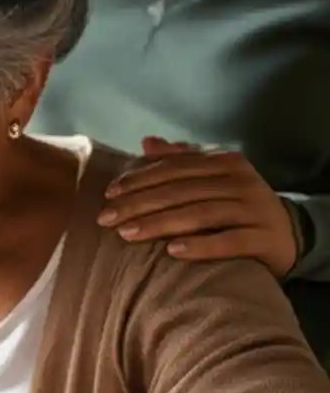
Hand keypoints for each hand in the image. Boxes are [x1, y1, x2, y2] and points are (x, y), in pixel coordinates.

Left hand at [98, 136, 297, 276]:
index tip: (108, 194)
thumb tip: (146, 141)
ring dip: (160, 223)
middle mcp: (240, 181)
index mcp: (224, 162)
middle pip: (181, 191)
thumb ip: (181, 159)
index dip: (139, 179)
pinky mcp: (264, 238)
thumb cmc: (235, 204)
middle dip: (139, 204)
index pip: (174, 168)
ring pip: (200, 214)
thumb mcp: (212, 177)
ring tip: (127, 234)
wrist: (286, 233)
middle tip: (106, 218)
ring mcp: (254, 209)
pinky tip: (172, 251)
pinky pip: (229, 241)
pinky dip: (201, 246)